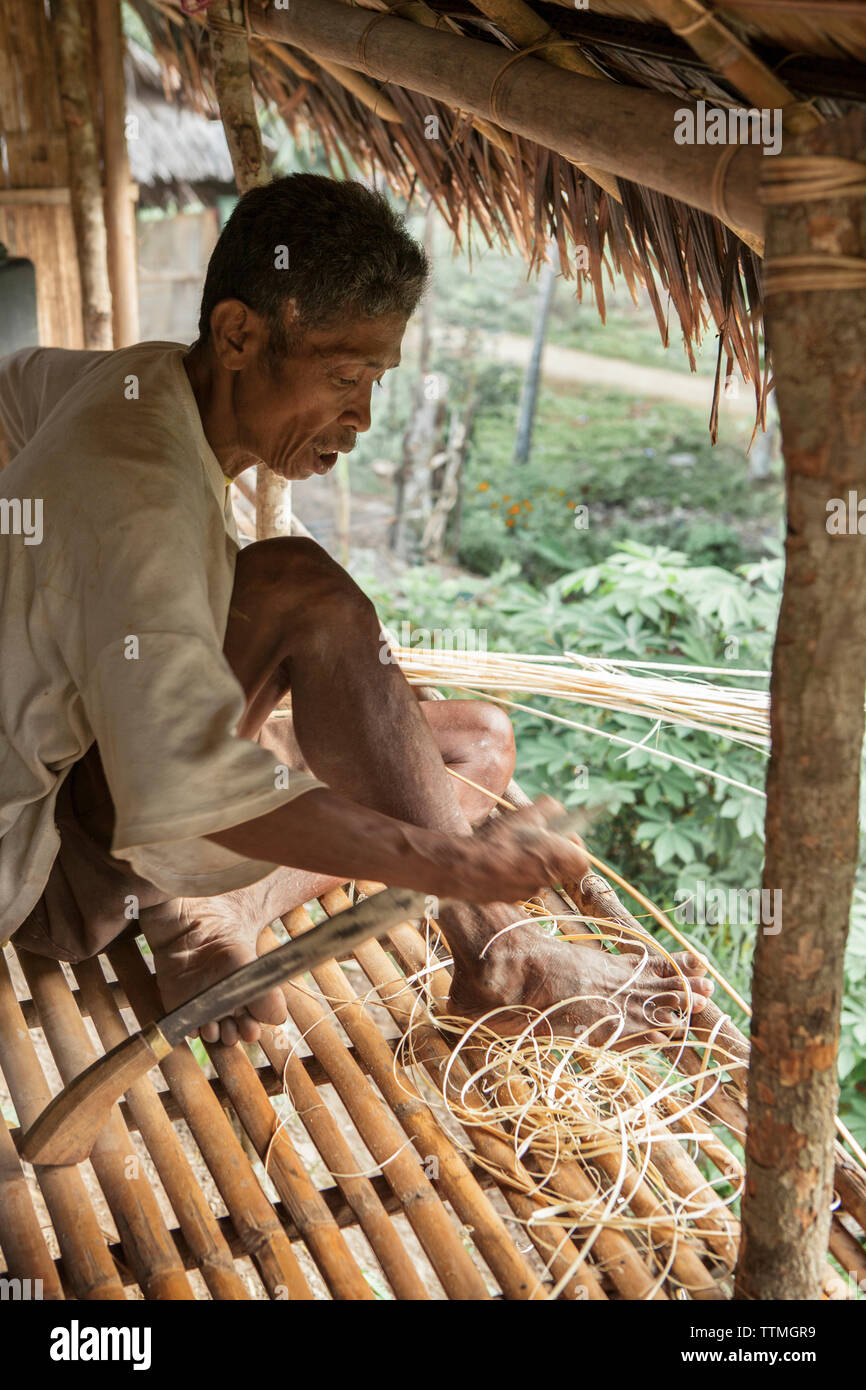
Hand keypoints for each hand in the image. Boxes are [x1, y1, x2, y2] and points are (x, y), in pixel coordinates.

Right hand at [422, 796, 589, 902]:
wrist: (466, 868)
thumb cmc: (499, 841)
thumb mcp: (526, 814)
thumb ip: (550, 808)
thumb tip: (559, 810)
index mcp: (558, 858)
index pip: (582, 861)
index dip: (574, 847)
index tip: (561, 837)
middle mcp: (548, 879)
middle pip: (558, 866)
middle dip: (548, 851)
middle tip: (531, 837)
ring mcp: (530, 891)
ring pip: (538, 874)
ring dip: (529, 862)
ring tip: (509, 847)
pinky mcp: (512, 898)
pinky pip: (519, 883)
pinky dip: (513, 873)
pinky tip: (497, 860)